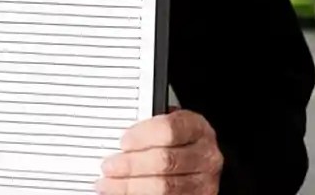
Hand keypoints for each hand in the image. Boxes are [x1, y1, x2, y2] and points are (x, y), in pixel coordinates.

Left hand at [97, 108, 222, 193]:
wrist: (197, 164)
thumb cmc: (176, 142)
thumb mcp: (166, 126)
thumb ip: (147, 130)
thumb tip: (116, 139)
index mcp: (197, 129)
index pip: (169, 129)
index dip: (142, 136)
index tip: (122, 142)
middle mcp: (206, 156)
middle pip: (165, 161)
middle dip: (131, 165)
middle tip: (108, 167)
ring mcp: (204, 182)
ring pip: (165, 187)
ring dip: (131, 187)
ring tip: (109, 184)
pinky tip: (123, 193)